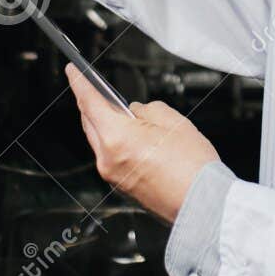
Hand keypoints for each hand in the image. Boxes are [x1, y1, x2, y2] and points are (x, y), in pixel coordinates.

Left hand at [65, 64, 219, 222]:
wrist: (202, 205)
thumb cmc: (192, 167)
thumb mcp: (173, 121)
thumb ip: (147, 110)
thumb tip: (136, 113)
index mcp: (116, 137)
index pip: (88, 102)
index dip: (78, 82)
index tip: (72, 70)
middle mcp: (107, 159)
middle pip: (90, 122)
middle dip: (92, 104)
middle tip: (100, 90)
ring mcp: (113, 177)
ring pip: (100, 141)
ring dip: (106, 125)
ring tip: (125, 116)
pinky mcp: (121, 188)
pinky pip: (110, 158)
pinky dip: (116, 144)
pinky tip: (134, 140)